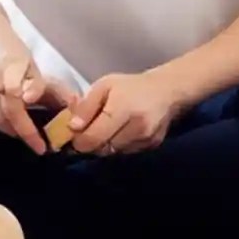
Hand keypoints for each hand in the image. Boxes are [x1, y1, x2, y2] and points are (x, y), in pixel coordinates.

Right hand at [0, 54, 78, 154]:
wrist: (3, 61)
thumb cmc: (31, 75)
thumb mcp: (50, 80)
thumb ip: (65, 98)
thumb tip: (76, 120)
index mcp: (15, 68)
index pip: (20, 83)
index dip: (29, 90)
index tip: (35, 101)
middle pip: (8, 108)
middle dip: (26, 130)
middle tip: (41, 147)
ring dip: (15, 131)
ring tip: (32, 138)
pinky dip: (4, 129)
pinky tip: (15, 130)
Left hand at [68, 70, 184, 155]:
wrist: (166, 91)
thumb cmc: (130, 86)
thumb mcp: (103, 87)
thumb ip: (86, 107)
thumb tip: (72, 128)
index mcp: (123, 109)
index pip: (94, 137)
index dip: (79, 139)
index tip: (73, 133)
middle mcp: (137, 127)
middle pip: (102, 148)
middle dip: (89, 143)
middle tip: (86, 131)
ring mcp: (146, 139)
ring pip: (112, 152)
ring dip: (102, 145)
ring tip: (103, 129)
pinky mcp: (152, 146)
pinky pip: (125, 152)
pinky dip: (116, 145)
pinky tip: (117, 132)